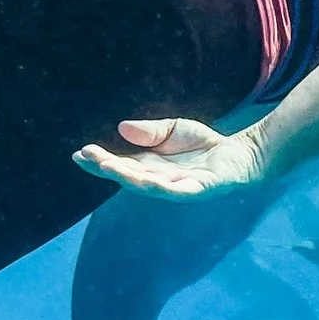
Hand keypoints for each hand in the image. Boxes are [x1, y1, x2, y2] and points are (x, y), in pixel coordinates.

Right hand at [74, 117, 267, 200]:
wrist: (240, 153)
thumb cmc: (204, 145)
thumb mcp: (172, 129)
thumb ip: (150, 131)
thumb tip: (122, 129)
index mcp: (150, 166)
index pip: (120, 164)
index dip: (99, 160)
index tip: (78, 153)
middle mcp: (160, 180)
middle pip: (128, 176)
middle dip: (106, 167)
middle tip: (87, 158)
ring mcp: (178, 187)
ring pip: (148, 185)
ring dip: (127, 177)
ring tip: (107, 166)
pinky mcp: (200, 189)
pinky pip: (178, 191)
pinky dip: (161, 187)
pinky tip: (147, 180)